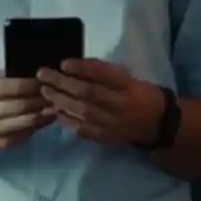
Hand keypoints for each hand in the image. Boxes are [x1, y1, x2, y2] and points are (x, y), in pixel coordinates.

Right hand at [0, 70, 55, 151]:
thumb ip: (5, 76)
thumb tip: (34, 71)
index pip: (15, 87)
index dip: (34, 83)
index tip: (46, 78)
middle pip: (23, 106)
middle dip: (42, 99)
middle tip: (56, 92)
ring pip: (27, 122)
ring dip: (45, 113)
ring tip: (56, 105)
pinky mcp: (1, 144)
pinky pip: (25, 134)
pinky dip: (38, 125)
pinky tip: (46, 117)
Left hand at [36, 58, 165, 145]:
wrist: (156, 123)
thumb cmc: (138, 93)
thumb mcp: (127, 77)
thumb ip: (103, 72)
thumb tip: (74, 65)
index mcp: (128, 85)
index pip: (103, 74)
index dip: (82, 68)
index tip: (63, 63)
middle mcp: (121, 104)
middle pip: (88, 93)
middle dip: (63, 83)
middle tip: (43, 74)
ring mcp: (113, 123)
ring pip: (83, 111)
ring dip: (60, 100)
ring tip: (45, 91)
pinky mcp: (107, 137)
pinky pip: (83, 129)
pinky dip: (67, 120)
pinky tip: (55, 111)